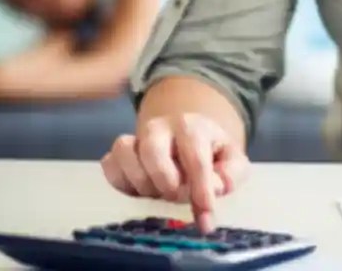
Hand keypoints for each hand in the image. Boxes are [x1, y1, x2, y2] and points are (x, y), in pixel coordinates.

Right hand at [100, 113, 250, 233]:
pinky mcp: (118, 153)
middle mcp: (160, 127)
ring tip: (157, 193)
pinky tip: (138, 191)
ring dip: (141, 182)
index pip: (195, 157)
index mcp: (192, 126)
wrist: (188, 137)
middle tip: (176, 197)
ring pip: (124, 152)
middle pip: (152, 150)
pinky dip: (121, 182)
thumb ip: (232, 173)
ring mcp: (136, 137)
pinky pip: (109, 165)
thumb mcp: (232, 160)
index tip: (206, 214)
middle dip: (165, 182)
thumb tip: (216, 188)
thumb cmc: (211, 153)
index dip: (200, 189)